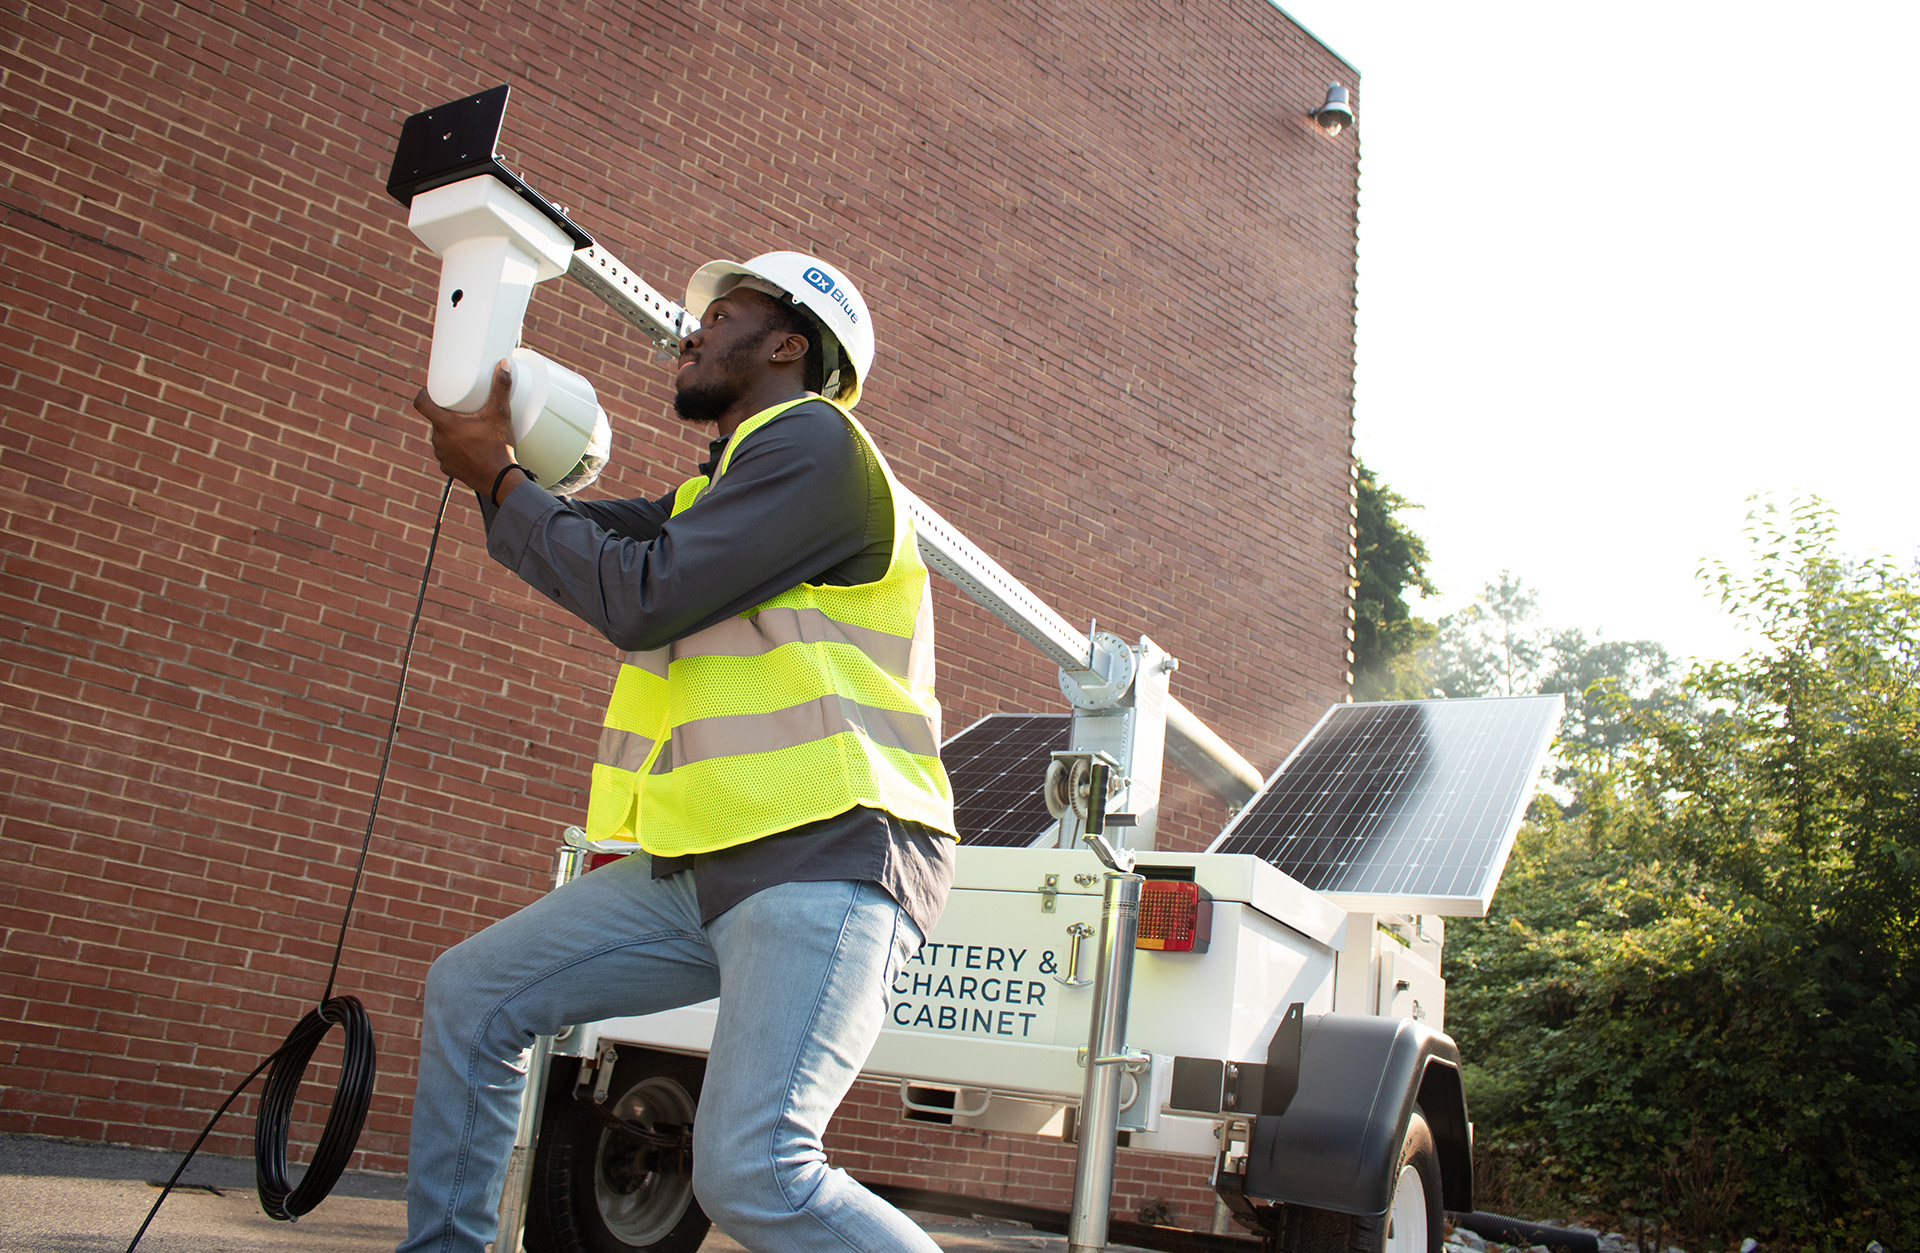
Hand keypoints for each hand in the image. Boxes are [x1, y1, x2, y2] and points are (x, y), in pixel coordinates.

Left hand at [413, 361, 517, 499]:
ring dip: (449, 432)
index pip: (421, 403)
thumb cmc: (497, 447)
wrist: (500, 479)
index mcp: (445, 424)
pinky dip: (454, 450)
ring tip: (464, 428)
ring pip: (440, 438)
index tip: (431, 389)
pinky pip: (446, 454)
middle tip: (459, 408)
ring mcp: (442, 455)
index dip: (423, 393)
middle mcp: (438, 440)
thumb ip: (500, 388)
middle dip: (444, 413)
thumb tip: (502, 364)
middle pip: (434, 420)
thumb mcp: (500, 414)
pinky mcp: (448, 469)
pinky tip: (464, 448)